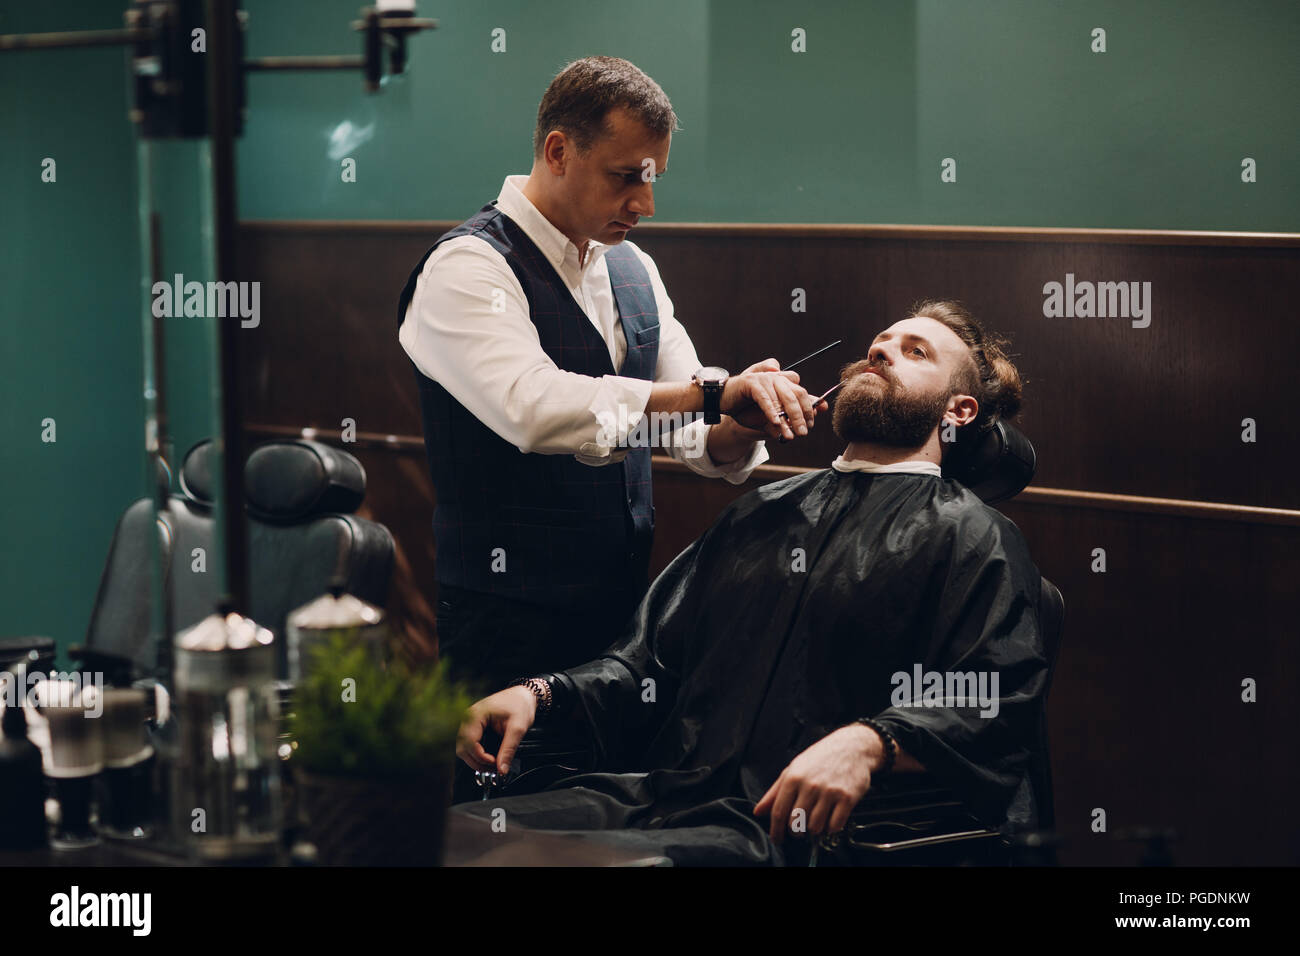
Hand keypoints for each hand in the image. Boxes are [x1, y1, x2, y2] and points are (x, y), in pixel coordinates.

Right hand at [456, 685, 537, 774]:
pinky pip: (469, 745)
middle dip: (477, 762)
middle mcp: (469, 718)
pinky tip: (490, 758)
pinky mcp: (474, 727)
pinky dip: (478, 755)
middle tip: (494, 768)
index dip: (480, 757)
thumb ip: (509, 749)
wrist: (523, 695)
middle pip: (462, 748)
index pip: (469, 741)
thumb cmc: (520, 705)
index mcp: (476, 714)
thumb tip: (502, 769)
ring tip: (493, 765)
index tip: (494, 763)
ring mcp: (470, 723)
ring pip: (464, 749)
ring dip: (476, 760)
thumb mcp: (518, 728)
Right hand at [721, 359, 825, 441]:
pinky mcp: (751, 382)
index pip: (802, 392)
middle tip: (803, 432)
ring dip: (788, 418)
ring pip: (782, 398)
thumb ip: (789, 412)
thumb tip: (817, 411)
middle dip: (801, 415)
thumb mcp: (770, 412)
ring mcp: (764, 378)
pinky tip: (775, 422)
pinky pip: (765, 398)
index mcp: (782, 381)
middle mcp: (776, 377)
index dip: (809, 408)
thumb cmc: (746, 406)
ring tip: (791, 433)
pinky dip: (771, 410)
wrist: (722, 400)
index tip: (811, 424)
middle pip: (796, 394)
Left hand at [752, 724, 879, 843]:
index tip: (777, 839)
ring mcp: (829, 792)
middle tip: (799, 829)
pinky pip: (834, 825)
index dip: (775, 830)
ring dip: (814, 829)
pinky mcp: (847, 798)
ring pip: (815, 827)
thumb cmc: (821, 757)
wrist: (851, 746)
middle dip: (796, 832)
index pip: (779, 812)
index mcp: (793, 778)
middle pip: (795, 823)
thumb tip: (758, 811)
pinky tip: (830, 818)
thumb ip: (775, 792)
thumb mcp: (793, 769)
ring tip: (817, 819)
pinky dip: (831, 827)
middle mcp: (810, 785)